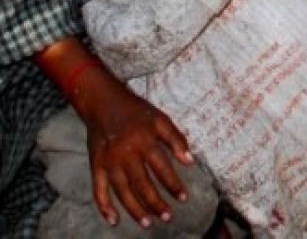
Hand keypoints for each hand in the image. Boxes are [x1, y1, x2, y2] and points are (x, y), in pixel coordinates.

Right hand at [77, 69, 193, 227]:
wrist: (104, 103)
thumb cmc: (137, 111)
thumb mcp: (161, 119)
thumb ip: (176, 138)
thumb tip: (190, 160)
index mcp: (145, 141)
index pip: (162, 168)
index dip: (173, 184)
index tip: (183, 198)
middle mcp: (126, 154)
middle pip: (143, 184)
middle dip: (156, 202)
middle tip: (168, 217)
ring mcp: (109, 162)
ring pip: (123, 192)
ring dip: (135, 210)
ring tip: (148, 223)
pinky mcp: (96, 167)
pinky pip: (98, 191)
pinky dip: (104, 207)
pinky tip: (114, 221)